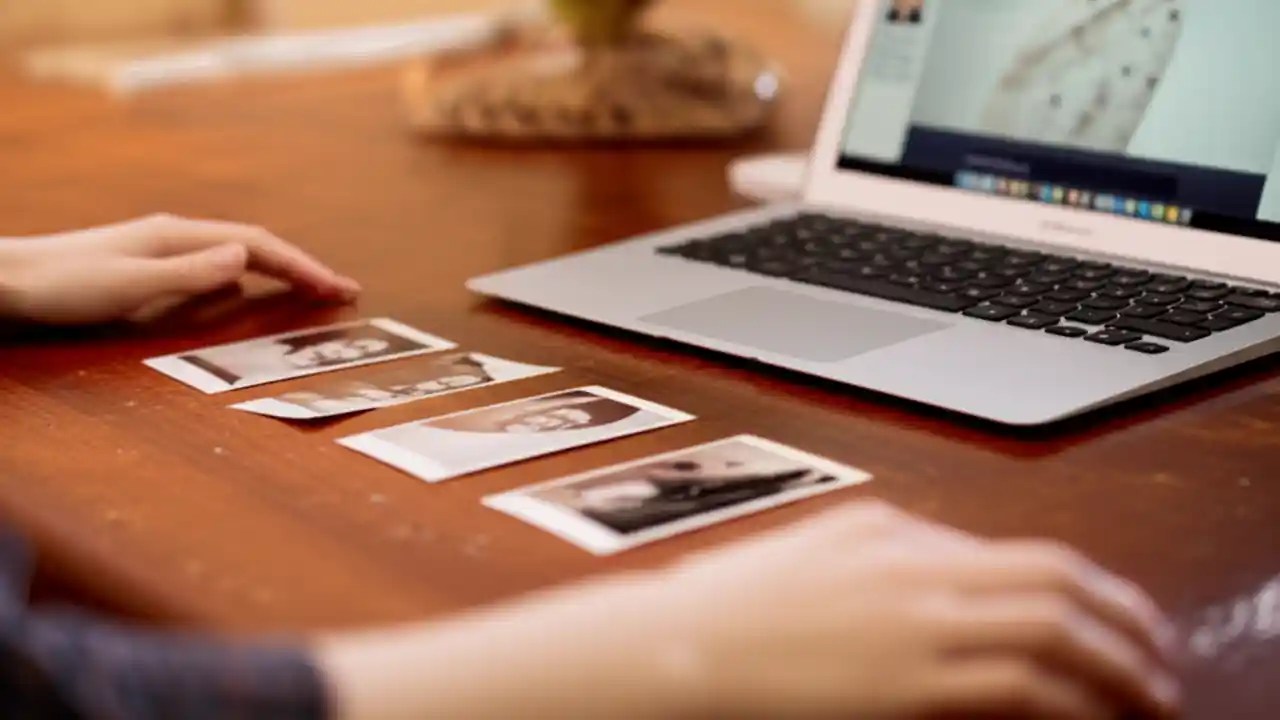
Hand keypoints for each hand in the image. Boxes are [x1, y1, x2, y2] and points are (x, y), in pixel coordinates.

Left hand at [0, 214, 360, 324]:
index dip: (303, 266)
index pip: (258, 245)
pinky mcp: (151, 265)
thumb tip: (247, 256)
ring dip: (280, 270)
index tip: (339, 289)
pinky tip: (251, 290)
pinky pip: (218, 266)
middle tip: (343, 290)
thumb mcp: (130, 283)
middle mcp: (177, 236)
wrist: (8, 280)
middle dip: (303, 266)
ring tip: (312, 289)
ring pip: (239, 254)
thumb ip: (190, 272)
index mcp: (179, 236)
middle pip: (256, 245)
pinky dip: (250, 277)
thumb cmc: (63, 285)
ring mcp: (164, 248)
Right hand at [320, 501, 1177, 719]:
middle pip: (1059, 583)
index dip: (1090, 592)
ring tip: (1147, 700)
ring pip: (1059, 633)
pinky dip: (1074, 706)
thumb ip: (874, 556)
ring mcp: (920, 621)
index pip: (1025, 556)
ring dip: (1118, 669)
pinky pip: (1028, 689)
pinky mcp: (916, 682)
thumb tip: (926, 566)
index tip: (1116, 622)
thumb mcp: (803, 561)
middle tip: (1157, 662)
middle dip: (1127, 625)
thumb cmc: (721, 616)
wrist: (672, 655)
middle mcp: (919, 567)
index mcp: (894, 534)